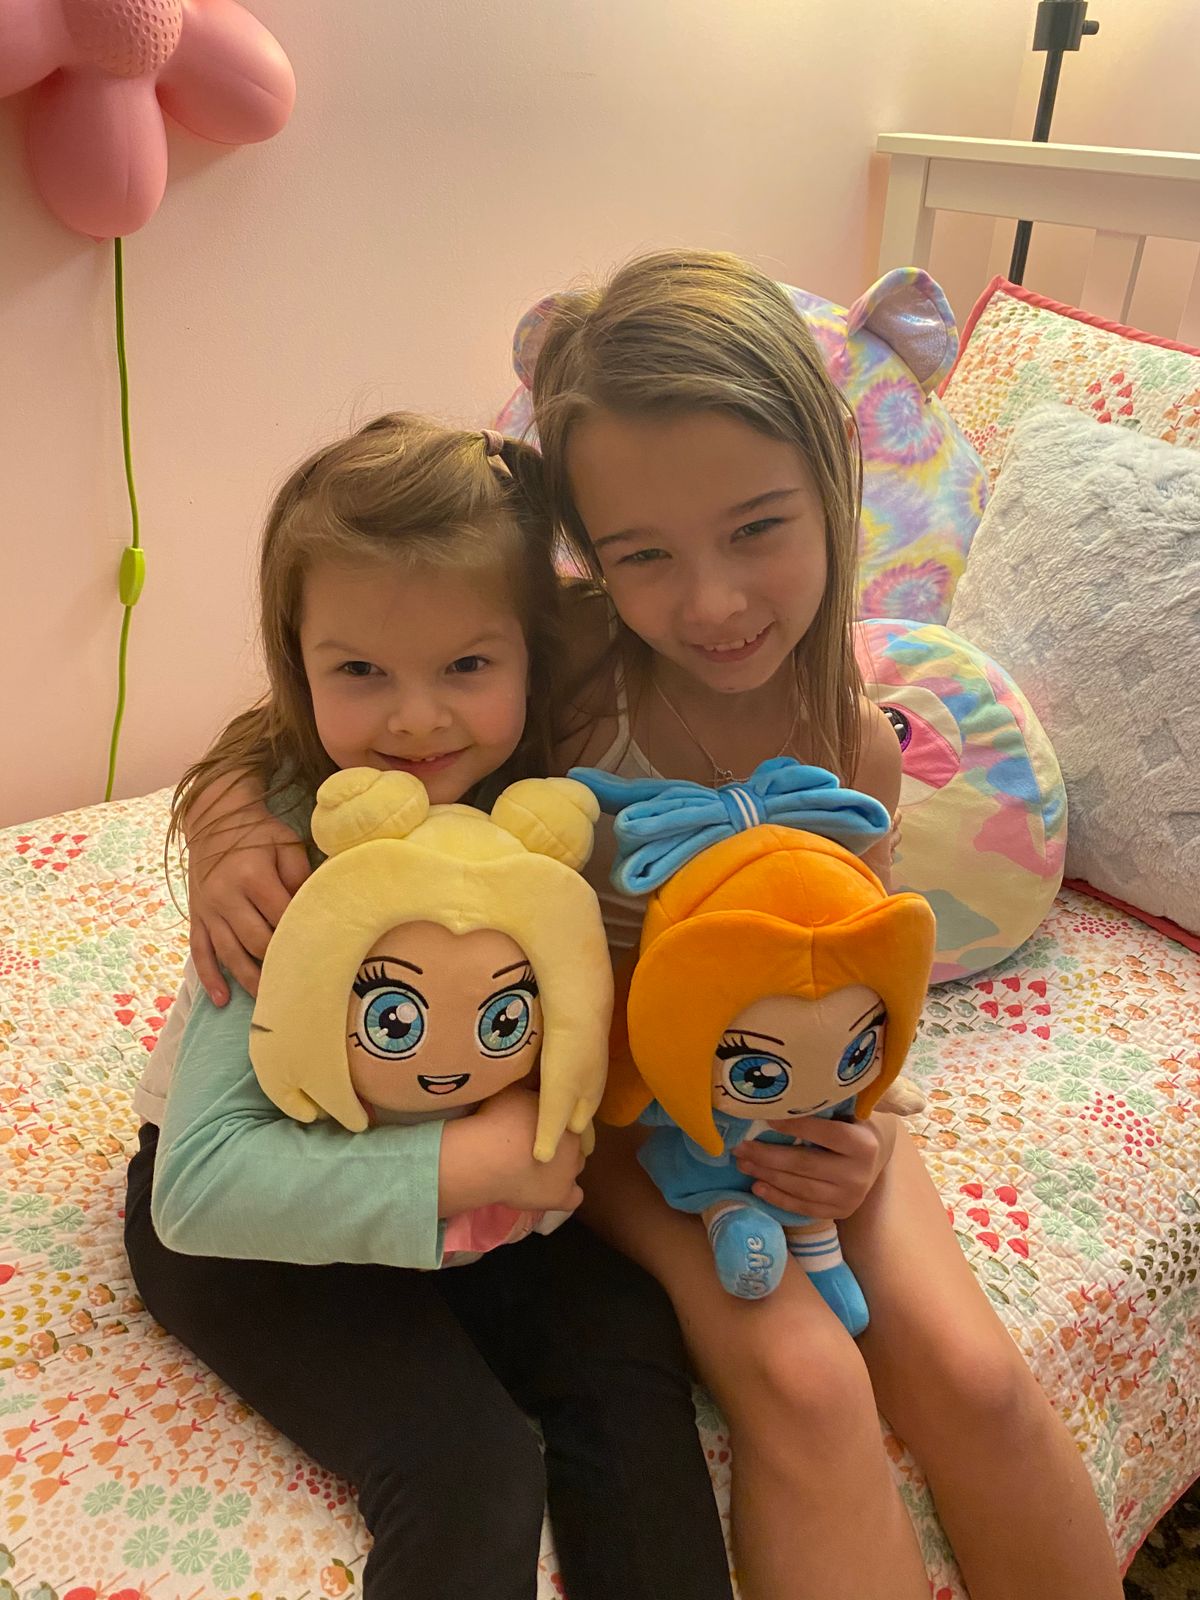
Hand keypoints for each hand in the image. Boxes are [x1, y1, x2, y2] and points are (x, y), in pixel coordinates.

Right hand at [185, 777, 310, 1004]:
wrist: (214, 819)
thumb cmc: (258, 833)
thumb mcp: (287, 844)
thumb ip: (301, 876)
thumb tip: (316, 910)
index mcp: (252, 876)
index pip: (281, 916)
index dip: (300, 936)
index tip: (320, 955)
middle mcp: (226, 896)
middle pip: (256, 942)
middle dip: (278, 965)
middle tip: (300, 986)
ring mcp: (208, 909)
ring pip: (229, 954)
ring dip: (248, 981)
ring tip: (268, 1004)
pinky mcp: (196, 916)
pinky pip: (199, 951)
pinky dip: (210, 977)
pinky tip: (221, 999)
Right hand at [441, 1086, 584, 1214]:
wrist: (490, 1158)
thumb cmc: (499, 1121)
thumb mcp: (515, 1092)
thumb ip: (532, 1092)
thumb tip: (537, 1086)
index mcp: (565, 1116)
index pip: (568, 1118)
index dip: (555, 1121)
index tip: (536, 1125)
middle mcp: (575, 1142)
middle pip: (574, 1142)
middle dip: (561, 1144)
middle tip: (535, 1145)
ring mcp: (571, 1171)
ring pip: (575, 1167)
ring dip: (562, 1167)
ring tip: (539, 1169)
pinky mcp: (562, 1197)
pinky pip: (574, 1197)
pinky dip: (565, 1194)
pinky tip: (550, 1192)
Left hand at [734, 1113, 897, 1219]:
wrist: (874, 1158)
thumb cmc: (852, 1127)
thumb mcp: (848, 1114)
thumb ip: (824, 1110)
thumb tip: (781, 1101)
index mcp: (863, 1144)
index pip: (826, 1134)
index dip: (795, 1126)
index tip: (766, 1118)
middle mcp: (859, 1174)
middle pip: (806, 1165)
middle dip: (768, 1156)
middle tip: (740, 1148)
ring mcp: (849, 1198)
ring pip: (801, 1189)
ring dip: (767, 1176)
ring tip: (743, 1164)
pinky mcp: (839, 1213)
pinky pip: (804, 1208)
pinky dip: (778, 1198)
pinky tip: (758, 1187)